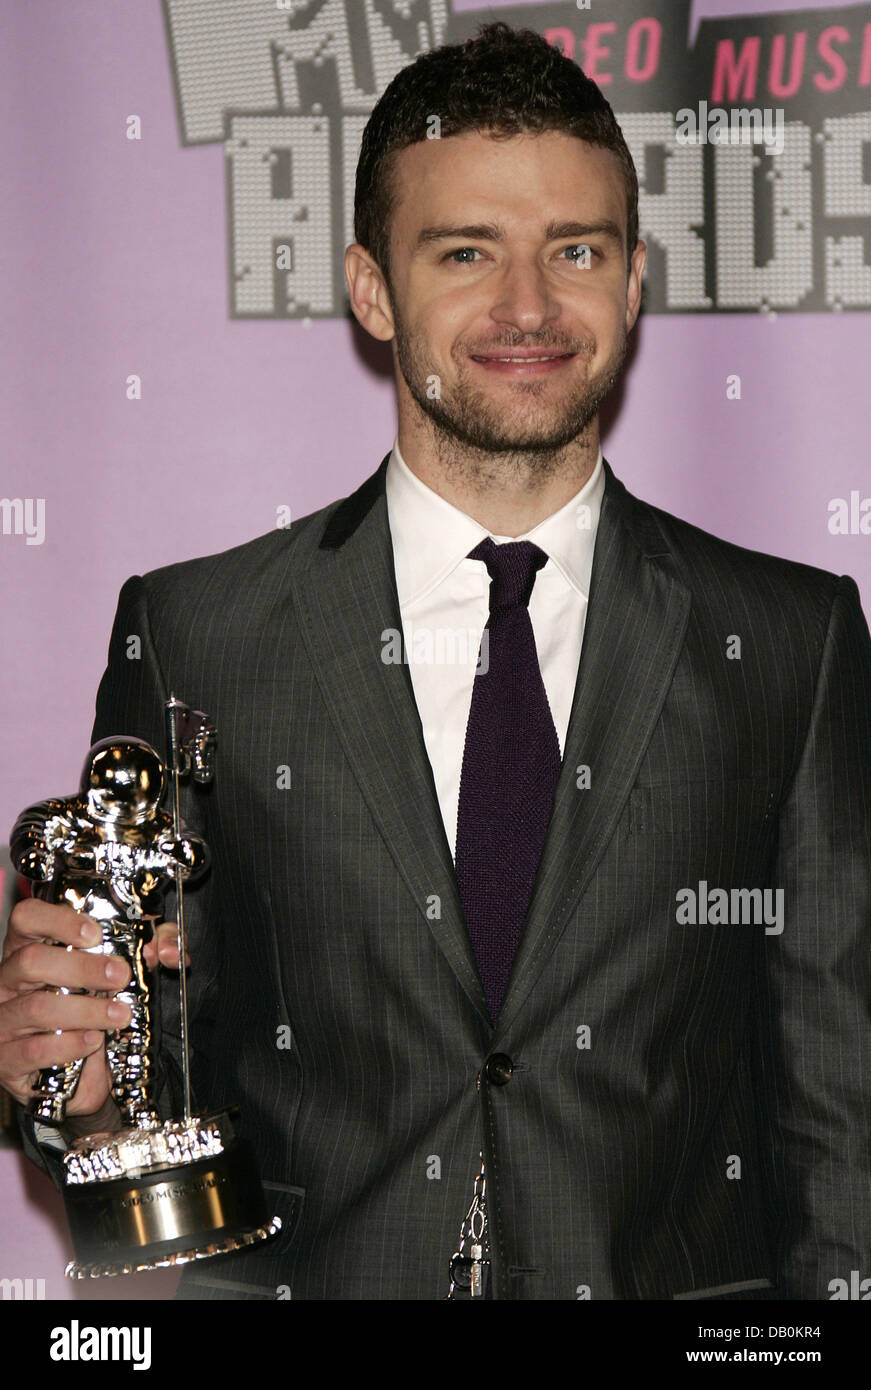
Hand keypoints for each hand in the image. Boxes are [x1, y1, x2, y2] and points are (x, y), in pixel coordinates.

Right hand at [0, 898, 186, 1116]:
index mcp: (30, 949)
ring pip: (36, 1007)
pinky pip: (35, 1049)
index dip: (58, 920)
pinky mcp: (7, 1060)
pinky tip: (93, 1041)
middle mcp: (10, 982)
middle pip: (30, 960)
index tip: (95, 934)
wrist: (81, 1077)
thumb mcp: (125, 974)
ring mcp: (4, 1021)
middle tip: (119, 976)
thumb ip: (150, 951)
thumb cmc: (93, 1012)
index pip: (27, 918)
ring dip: (86, 1010)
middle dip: (82, 967)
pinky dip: (70, 1045)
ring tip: (118, 1014)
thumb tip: (166, 948)